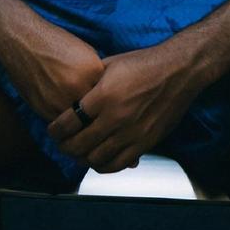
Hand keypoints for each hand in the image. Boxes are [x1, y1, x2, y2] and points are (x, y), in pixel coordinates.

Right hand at [0, 17, 103, 121]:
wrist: (23, 40)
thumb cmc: (54, 41)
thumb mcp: (84, 52)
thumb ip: (95, 73)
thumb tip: (103, 92)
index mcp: (93, 71)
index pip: (108, 95)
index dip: (105, 98)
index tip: (104, 99)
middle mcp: (78, 88)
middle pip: (95, 111)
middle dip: (94, 112)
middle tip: (91, 110)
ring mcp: (60, 101)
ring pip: (77, 122)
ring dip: (78, 120)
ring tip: (75, 111)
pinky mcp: (44, 109)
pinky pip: (60, 122)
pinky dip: (61, 118)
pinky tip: (59, 107)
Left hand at [47, 43, 202, 172]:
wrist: (176, 71)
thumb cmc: (143, 63)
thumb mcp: (110, 65)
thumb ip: (91, 82)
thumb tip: (74, 92)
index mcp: (104, 96)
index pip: (69, 122)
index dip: (56, 130)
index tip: (52, 130)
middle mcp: (115, 117)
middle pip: (79, 144)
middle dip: (65, 146)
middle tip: (61, 143)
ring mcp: (131, 133)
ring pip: (96, 159)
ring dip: (82, 158)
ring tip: (79, 151)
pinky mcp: (145, 143)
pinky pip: (118, 164)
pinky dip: (104, 165)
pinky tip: (99, 158)